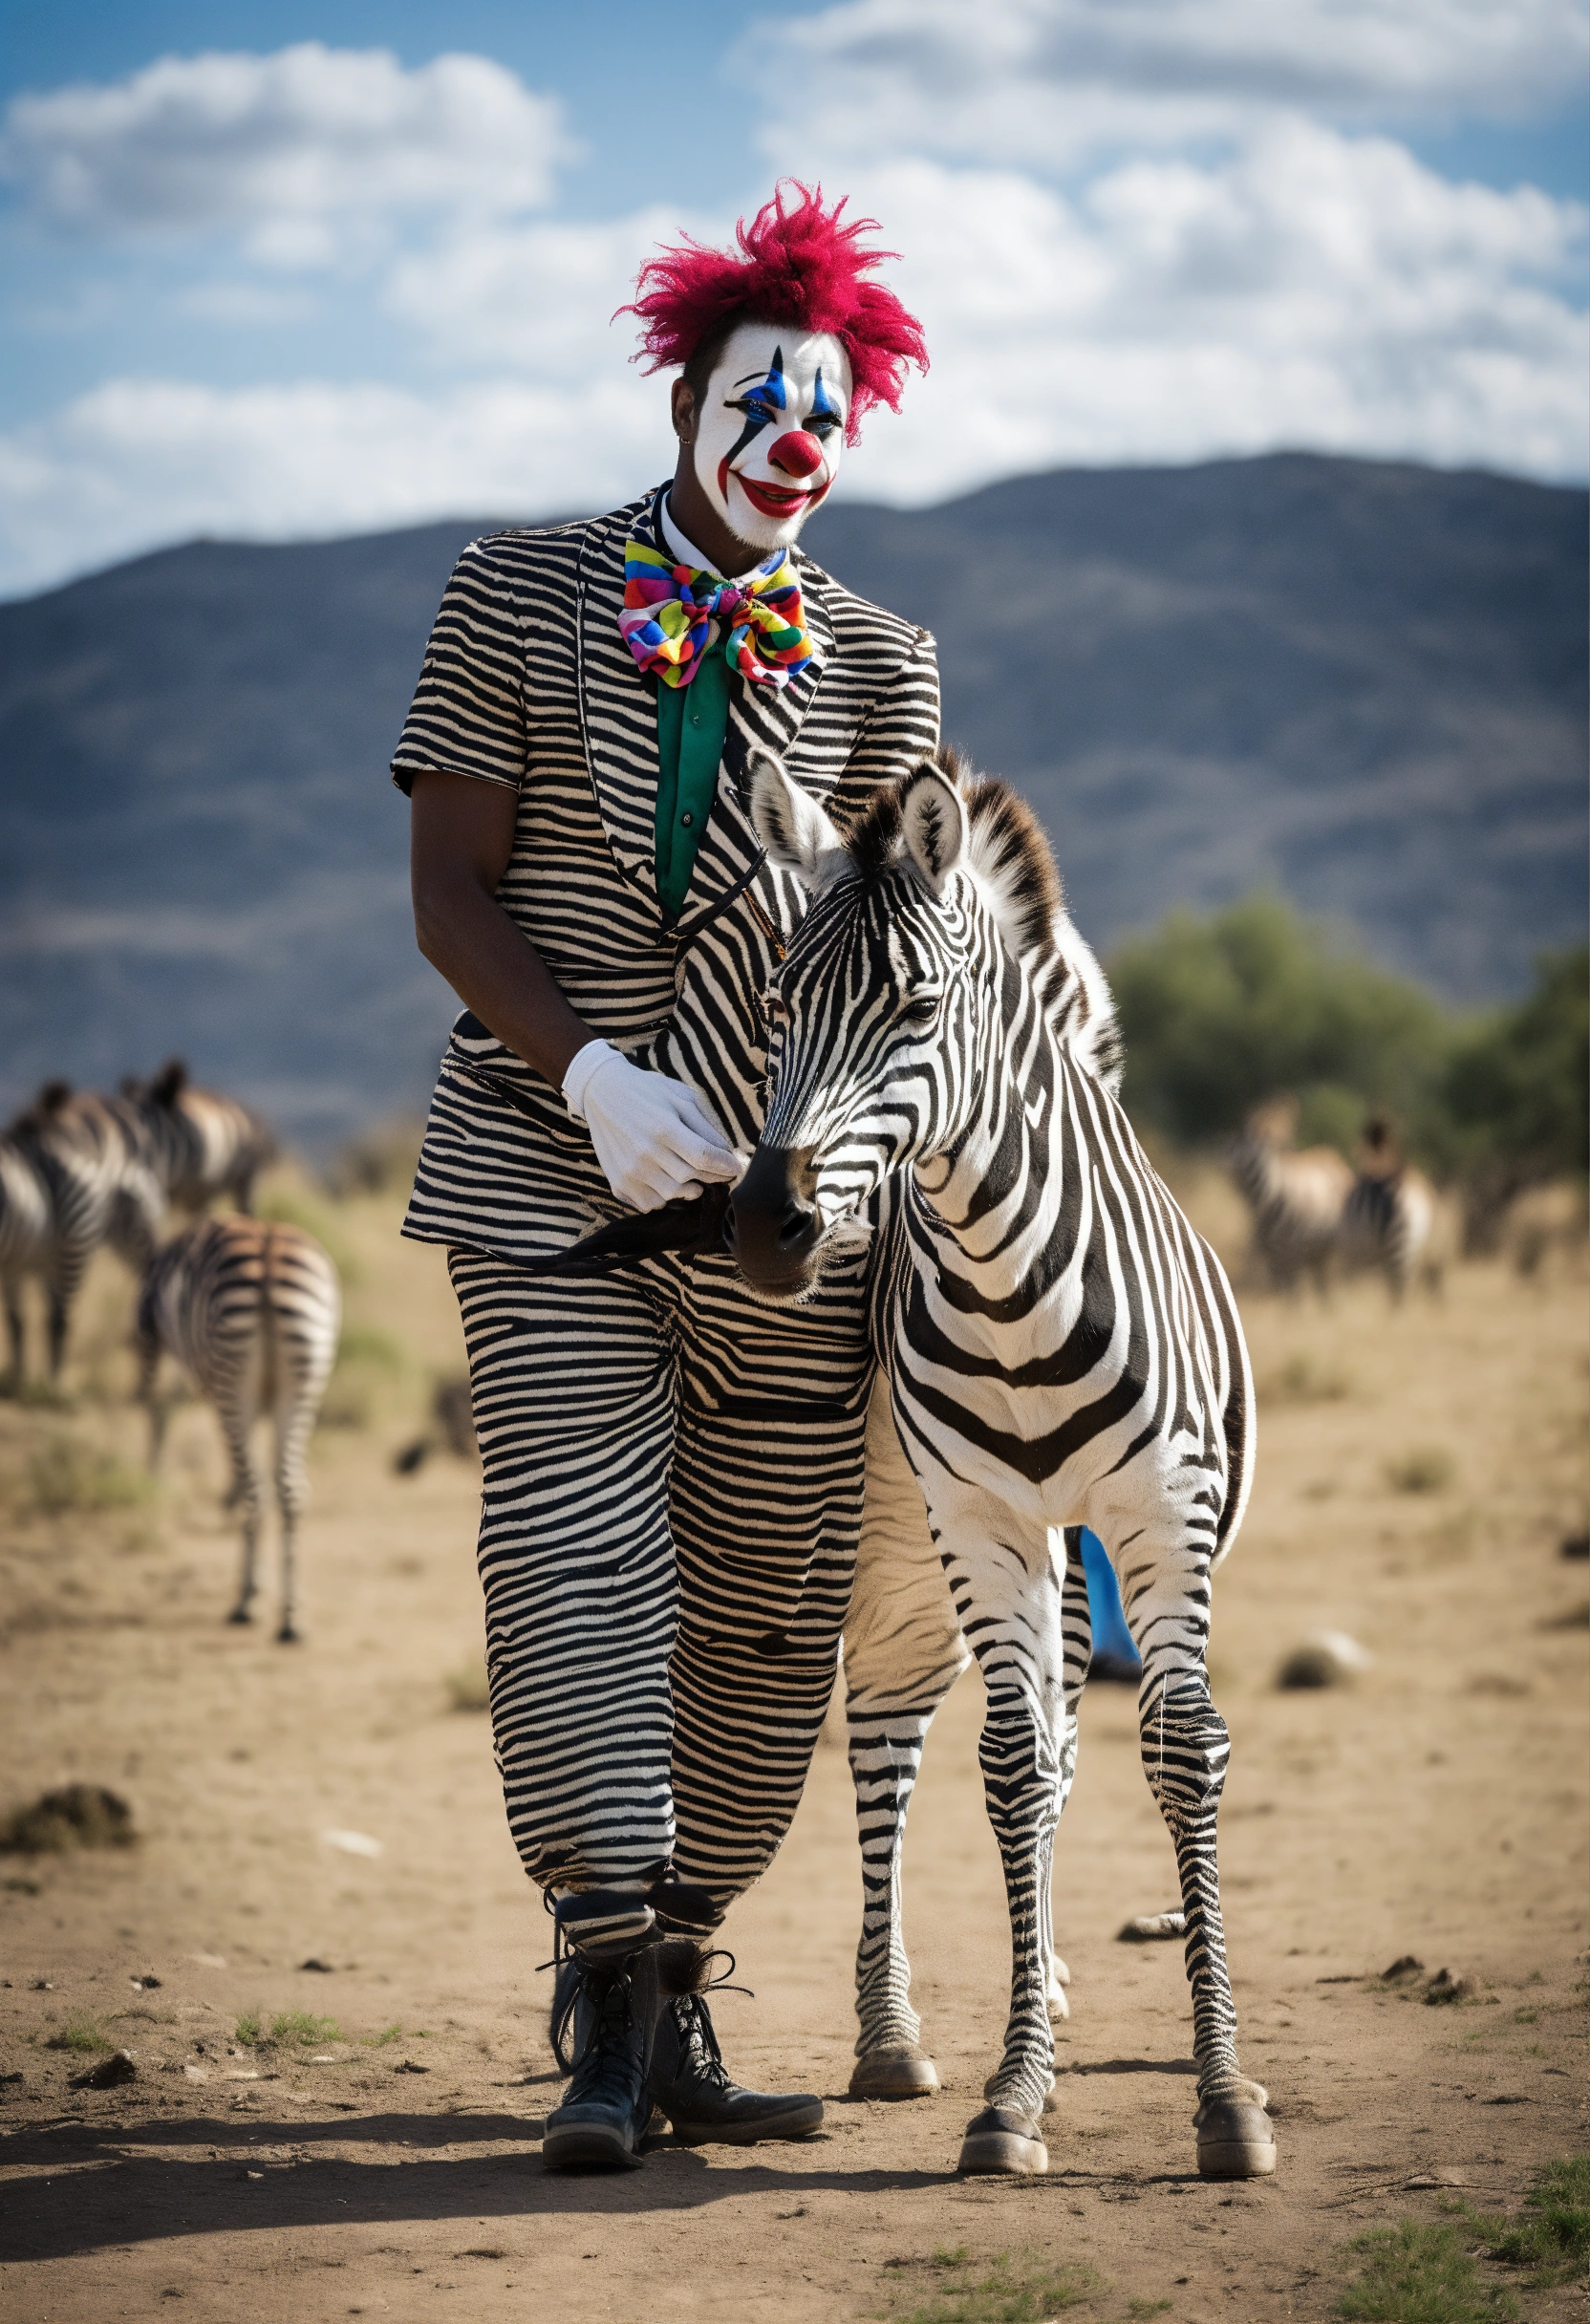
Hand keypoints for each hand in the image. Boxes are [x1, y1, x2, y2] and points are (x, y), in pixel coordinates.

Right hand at [562, 1041, 743, 1212]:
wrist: (602, 1092)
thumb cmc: (647, 1091)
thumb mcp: (681, 1097)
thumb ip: (705, 1125)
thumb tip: (725, 1153)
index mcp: (663, 1128)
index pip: (704, 1157)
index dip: (725, 1166)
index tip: (735, 1168)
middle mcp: (645, 1152)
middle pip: (691, 1177)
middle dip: (711, 1177)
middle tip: (717, 1172)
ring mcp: (629, 1170)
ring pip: (672, 1195)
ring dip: (689, 1190)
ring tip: (694, 1180)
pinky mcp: (617, 1182)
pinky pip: (649, 1203)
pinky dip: (663, 1198)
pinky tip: (666, 1182)